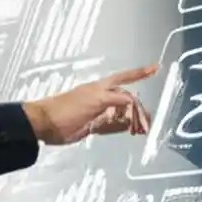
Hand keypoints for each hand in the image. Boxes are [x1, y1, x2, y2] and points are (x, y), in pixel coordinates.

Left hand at [22, 65, 156, 144]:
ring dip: (133, 121)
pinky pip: (112, 126)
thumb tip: (132, 101)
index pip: (125, 78)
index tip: (155, 69)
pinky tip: (131, 132)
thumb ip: (115, 99)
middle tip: (148, 120)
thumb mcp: (94, 99)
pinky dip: (122, 128)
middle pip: (127, 101)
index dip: (140, 74)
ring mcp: (98, 112)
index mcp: (101, 88)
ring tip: (142, 129)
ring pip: (122, 115)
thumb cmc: (66, 108)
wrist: (46, 125)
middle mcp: (102, 98)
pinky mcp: (93, 126)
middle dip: (139, 109)